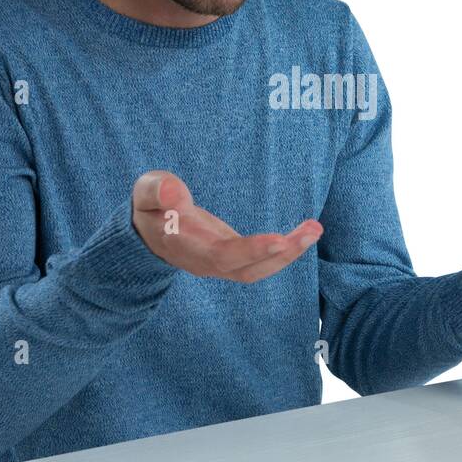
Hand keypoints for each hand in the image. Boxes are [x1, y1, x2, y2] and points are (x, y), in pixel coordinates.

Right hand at [131, 170, 322, 282]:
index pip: (220, 256)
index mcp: (186, 247)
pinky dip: (284, 249)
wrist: (148, 230)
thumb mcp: (146, 191)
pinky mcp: (233, 257)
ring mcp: (221, 264)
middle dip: (281, 254)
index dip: (250, 251)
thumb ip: (157, 191)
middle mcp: (206, 263)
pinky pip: (262, 260)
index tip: (278, 241)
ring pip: (258, 269)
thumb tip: (173, 193)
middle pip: (247, 270)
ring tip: (314, 229)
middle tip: (312, 231)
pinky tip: (304, 232)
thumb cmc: (150, 206)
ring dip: (289, 253)